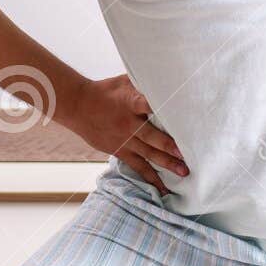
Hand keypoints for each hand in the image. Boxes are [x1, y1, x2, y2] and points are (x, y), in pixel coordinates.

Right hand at [57, 73, 188, 192]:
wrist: (77, 105)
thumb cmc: (105, 91)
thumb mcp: (124, 81)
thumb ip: (144, 83)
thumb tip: (168, 77)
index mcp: (130, 103)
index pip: (148, 105)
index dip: (163, 111)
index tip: (182, 117)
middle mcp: (128, 123)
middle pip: (152, 136)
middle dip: (170, 147)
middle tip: (188, 156)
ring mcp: (124, 140)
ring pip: (148, 154)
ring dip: (166, 164)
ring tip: (184, 173)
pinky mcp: (119, 151)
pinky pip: (137, 166)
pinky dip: (150, 177)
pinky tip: (163, 188)